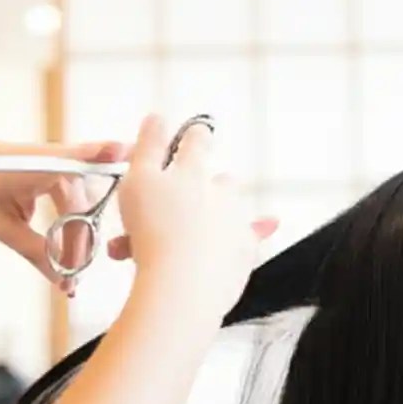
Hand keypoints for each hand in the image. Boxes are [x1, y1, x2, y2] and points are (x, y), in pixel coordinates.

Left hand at [0, 139, 130, 292]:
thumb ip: (31, 248)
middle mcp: (56, 159)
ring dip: (79, 244)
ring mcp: (65, 167)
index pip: (74, 160)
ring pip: (84, 211)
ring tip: (70, 280)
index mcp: (35, 162)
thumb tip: (61, 277)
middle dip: (79, 246)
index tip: (122, 152)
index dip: (100, 153)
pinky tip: (73, 264)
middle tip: (70, 283)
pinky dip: (77, 234)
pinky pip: (80, 208)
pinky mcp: (68, 177)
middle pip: (81, 205)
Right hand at [115, 115, 276, 319]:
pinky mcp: (245, 254)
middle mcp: (221, 192)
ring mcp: (236, 223)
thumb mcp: (137, 180)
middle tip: (170, 211)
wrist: (182, 285)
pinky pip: (252, 237)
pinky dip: (257, 231)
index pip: (196, 141)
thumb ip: (147, 146)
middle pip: (217, 181)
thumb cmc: (154, 230)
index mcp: (192, 171)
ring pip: (224, 215)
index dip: (193, 136)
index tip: (195, 134)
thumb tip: (157, 117)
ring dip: (206, 222)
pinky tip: (265, 224)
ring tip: (176, 242)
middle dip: (199, 191)